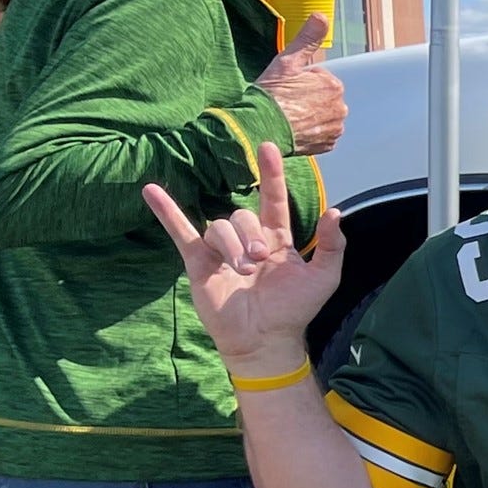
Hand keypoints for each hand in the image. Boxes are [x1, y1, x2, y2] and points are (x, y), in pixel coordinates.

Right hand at [142, 141, 343, 371]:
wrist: (265, 340)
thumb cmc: (295, 310)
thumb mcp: (324, 277)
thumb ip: (333, 245)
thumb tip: (336, 211)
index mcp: (277, 239)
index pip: (272, 199)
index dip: (271, 174)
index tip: (267, 148)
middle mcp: (247, 240)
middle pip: (241, 216)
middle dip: (249, 235)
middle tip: (259, 262)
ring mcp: (221, 250)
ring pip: (218, 227)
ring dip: (230, 246)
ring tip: (242, 270)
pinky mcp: (198, 263)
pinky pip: (181, 232)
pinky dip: (166, 212)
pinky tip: (150, 191)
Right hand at [256, 17, 345, 154]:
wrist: (259, 127)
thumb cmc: (271, 94)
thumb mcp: (287, 61)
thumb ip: (307, 38)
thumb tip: (321, 15)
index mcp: (333, 85)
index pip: (318, 79)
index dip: (300, 81)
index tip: (286, 87)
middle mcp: (340, 107)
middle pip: (323, 97)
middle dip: (307, 98)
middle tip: (285, 102)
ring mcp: (335, 128)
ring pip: (323, 115)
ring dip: (309, 115)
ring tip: (288, 116)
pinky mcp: (328, 145)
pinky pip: (321, 134)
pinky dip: (310, 131)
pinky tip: (294, 129)